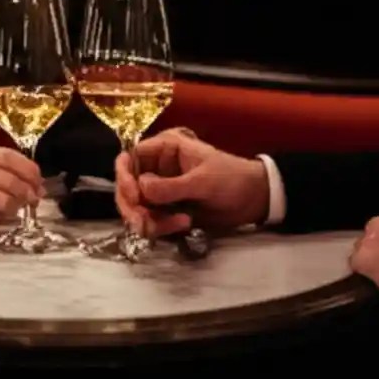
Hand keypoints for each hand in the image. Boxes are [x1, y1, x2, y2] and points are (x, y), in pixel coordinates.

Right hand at [0, 145, 43, 228]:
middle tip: (32, 202)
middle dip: (27, 195)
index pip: (12, 159)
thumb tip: (39, 188)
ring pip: (2, 202)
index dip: (31, 173)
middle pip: (10, 182)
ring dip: (15, 210)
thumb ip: (11, 170)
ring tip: (14, 211)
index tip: (39, 185)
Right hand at [114, 128, 269, 236]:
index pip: (129, 158)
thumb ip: (170, 186)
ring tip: (177, 224)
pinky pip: (150, 222)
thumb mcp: (203, 181)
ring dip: (148, 221)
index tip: (134, 196)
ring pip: (135, 208)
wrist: (254, 199)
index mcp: (164, 150)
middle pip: (126, 187)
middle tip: (145, 222)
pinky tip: (184, 225)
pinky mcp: (166, 211)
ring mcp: (160, 192)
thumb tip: (140, 189)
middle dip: (132, 207)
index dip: (124, 176)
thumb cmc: (231, 178)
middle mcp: (156, 169)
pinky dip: (160, 228)